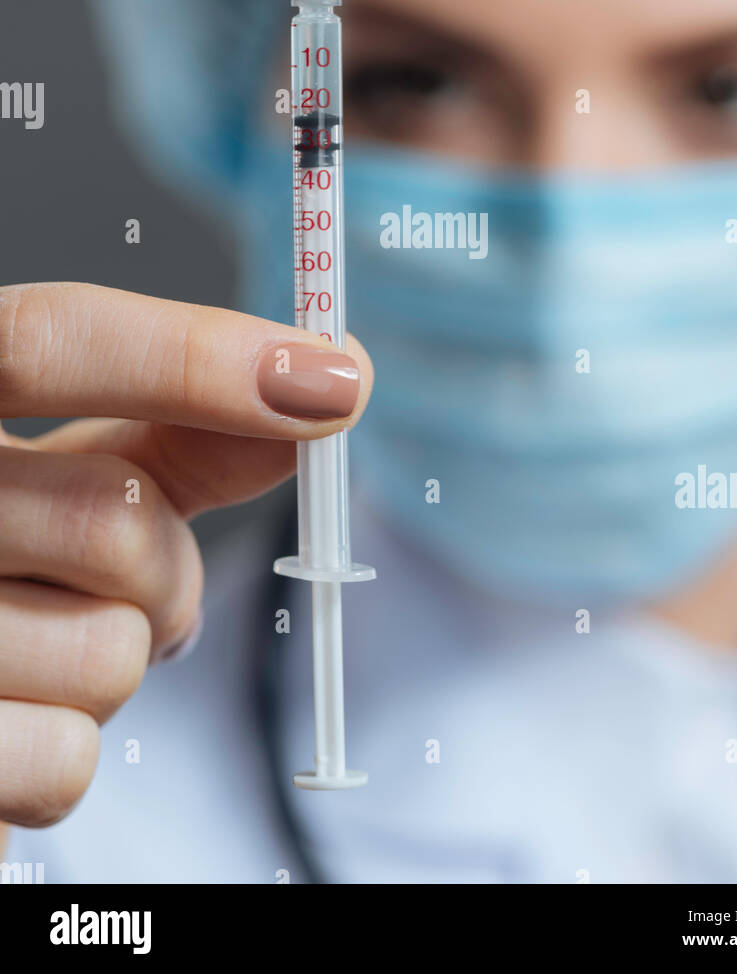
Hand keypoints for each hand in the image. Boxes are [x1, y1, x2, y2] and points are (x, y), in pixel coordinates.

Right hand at [0, 282, 371, 845]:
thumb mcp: (53, 472)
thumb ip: (176, 428)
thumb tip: (328, 382)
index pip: (44, 343)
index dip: (194, 358)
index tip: (337, 380)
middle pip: (115, 515)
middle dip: (165, 566)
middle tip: (125, 584)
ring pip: (111, 651)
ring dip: (115, 660)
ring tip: (35, 648)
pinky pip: (65, 760)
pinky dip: (63, 751)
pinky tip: (3, 720)